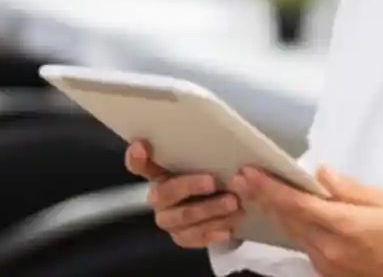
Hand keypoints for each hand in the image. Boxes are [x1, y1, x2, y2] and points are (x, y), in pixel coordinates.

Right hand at [124, 140, 246, 248]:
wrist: (230, 205)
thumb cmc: (217, 175)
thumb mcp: (218, 162)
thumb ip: (221, 159)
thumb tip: (245, 168)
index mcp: (161, 171)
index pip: (139, 164)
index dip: (136, 157)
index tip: (141, 145)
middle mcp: (160, 195)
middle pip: (162, 193)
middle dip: (188, 186)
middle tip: (211, 181)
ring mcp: (169, 218)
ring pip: (181, 217)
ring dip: (208, 210)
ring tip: (233, 204)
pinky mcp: (183, 237)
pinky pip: (193, 238)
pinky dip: (211, 232)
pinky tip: (228, 228)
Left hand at [228, 165, 382, 276]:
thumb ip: (348, 188)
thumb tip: (321, 173)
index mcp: (343, 225)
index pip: (295, 203)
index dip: (269, 188)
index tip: (249, 173)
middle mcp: (329, 248)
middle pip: (287, 220)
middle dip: (264, 198)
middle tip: (244, 178)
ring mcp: (328, 265)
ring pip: (293, 235)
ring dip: (276, 214)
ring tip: (259, 193)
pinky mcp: (330, 275)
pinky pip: (305, 248)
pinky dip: (294, 229)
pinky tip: (289, 217)